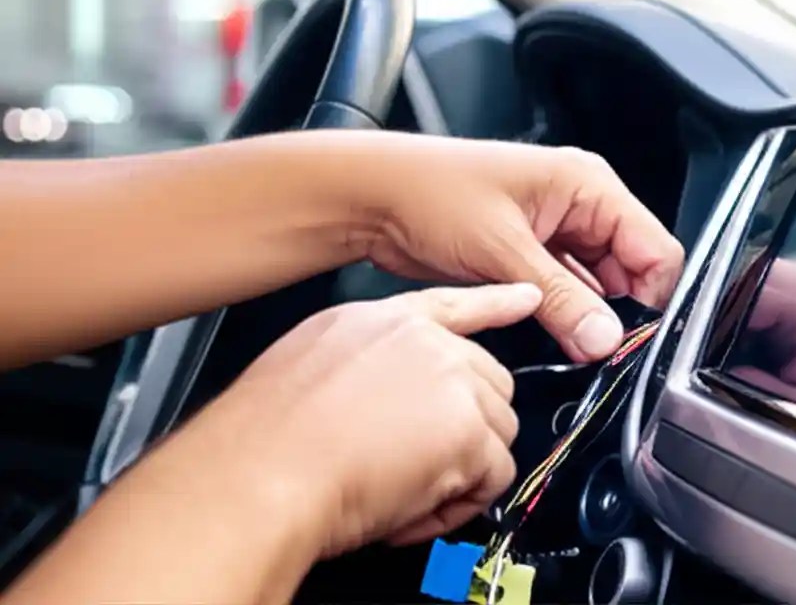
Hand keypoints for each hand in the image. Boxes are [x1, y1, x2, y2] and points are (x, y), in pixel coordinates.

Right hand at [176, 283, 541, 556]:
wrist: (261, 471)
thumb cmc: (266, 438)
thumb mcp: (309, 365)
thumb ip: (365, 367)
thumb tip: (384, 397)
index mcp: (383, 323)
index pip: (455, 304)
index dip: (496, 302)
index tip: (526, 296)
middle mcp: (427, 344)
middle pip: (489, 383)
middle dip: (466, 429)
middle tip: (418, 464)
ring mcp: (454, 382)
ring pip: (498, 432)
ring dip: (463, 471)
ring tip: (405, 490)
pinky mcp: (470, 430)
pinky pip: (494, 476)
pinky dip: (461, 504)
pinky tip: (416, 506)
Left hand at [353, 136, 683, 361]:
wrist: (372, 197)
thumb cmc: (429, 193)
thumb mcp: (502, 251)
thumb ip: (561, 299)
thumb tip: (606, 338)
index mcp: (588, 185)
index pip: (655, 247)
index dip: (650, 296)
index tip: (628, 337)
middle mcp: (580, 204)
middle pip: (632, 271)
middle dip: (617, 312)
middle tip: (594, 348)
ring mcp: (558, 232)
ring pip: (601, 287)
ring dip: (588, 317)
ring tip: (567, 341)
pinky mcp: (534, 256)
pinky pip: (570, 293)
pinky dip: (565, 315)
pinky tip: (550, 333)